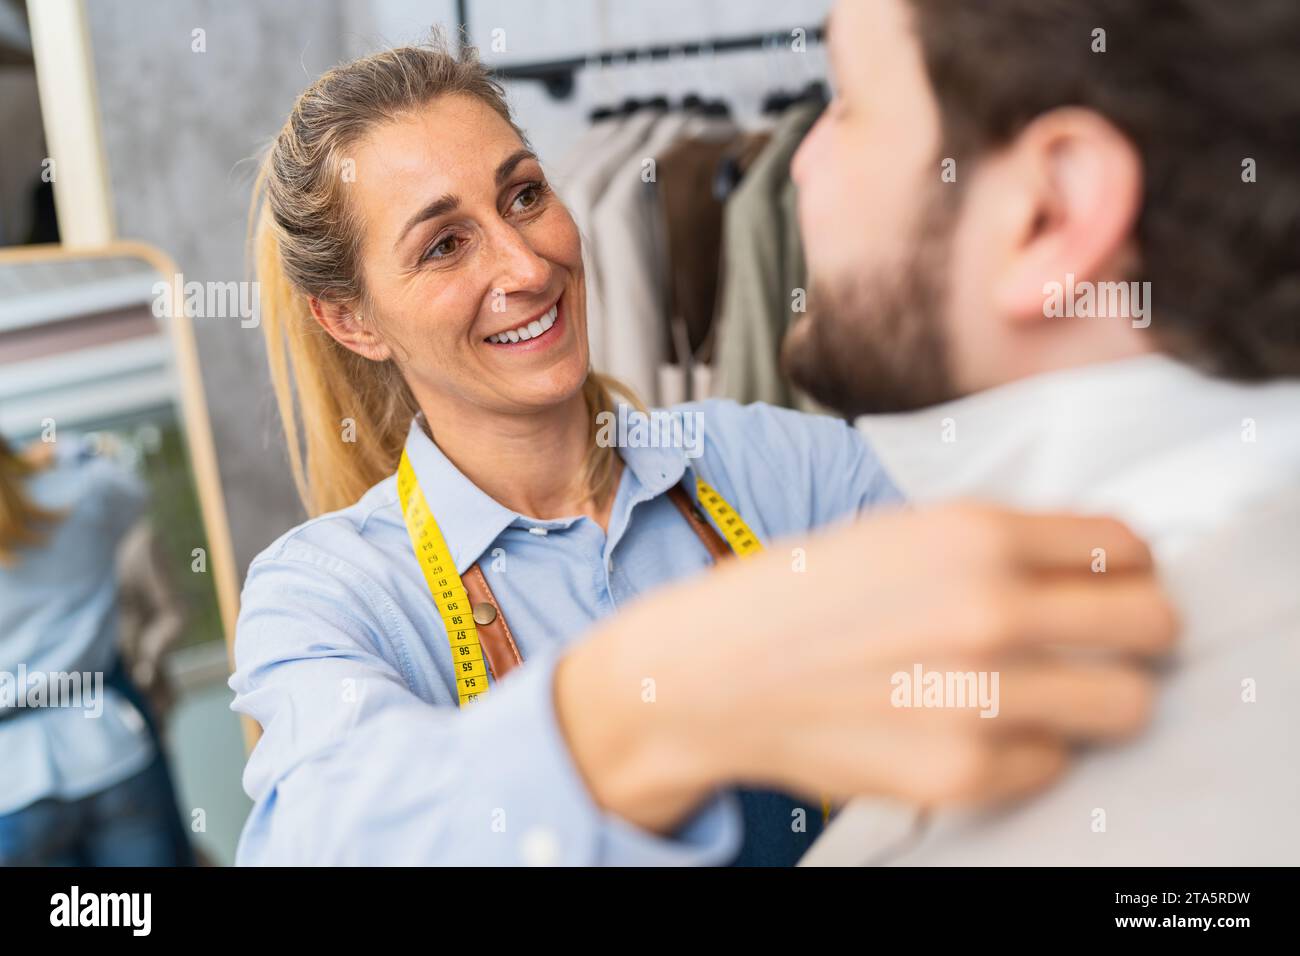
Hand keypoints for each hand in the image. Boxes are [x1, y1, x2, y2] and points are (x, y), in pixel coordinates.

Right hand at [557, 503, 1176, 831]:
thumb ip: (998, 541)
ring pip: (1126, 704)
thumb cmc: (799, 597)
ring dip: (1093, 695)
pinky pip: (1054, 763)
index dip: (1126, 564)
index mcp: (972, 533)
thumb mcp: (899, 531)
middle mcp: (988, 609)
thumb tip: (1094, 563)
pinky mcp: (961, 771)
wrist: (713, 674)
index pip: (1125, 546)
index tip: (1109, 580)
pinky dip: (1027, 748)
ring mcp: (980, 697)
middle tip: (1100, 639)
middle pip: (1153, 624)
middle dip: (1136, 630)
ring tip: (1040, 688)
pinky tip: (972, 725)